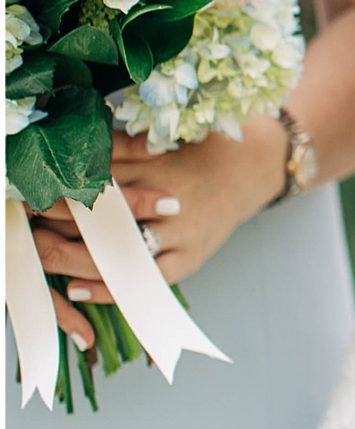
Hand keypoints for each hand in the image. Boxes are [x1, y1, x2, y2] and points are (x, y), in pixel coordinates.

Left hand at [31, 119, 287, 323]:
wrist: (254, 167)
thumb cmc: (201, 149)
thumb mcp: (163, 140)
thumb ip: (119, 148)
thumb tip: (70, 151)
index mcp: (162, 170)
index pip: (101, 186)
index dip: (62, 193)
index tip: (31, 196)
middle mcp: (172, 205)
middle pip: (105, 222)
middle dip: (60, 226)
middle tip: (27, 228)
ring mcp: (183, 235)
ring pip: (121, 255)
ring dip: (75, 259)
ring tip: (41, 257)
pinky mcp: (192, 257)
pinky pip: (147, 280)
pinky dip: (111, 287)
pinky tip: (78, 288)